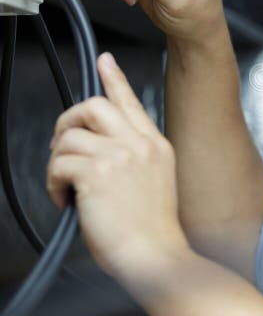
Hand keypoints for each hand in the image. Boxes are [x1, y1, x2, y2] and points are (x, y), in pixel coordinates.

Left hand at [47, 52, 190, 278]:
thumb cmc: (152, 229)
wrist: (156, 255)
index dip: (115, 78)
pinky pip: (60, 163)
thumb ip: (133, 159)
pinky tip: (67, 201)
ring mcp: (121, 156)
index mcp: (156, 146)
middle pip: (94, 106)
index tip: (104, 61)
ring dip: (57, 162)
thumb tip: (98, 148)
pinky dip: (53, 184)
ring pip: (70, 136)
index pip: (131, 102)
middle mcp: (140, 145)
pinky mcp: (98, 173)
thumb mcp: (154, 183)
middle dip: (68, 121)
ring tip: (66, 188)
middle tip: (62, 146)